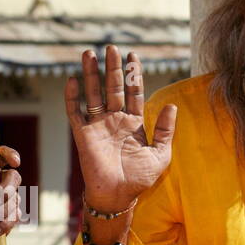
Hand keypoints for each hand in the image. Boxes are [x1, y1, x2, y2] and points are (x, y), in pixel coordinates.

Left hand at [0, 145, 23, 244]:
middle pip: (14, 177)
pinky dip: (4, 225)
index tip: (15, 161)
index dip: (10, 154)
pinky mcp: (11, 216)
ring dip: (0, 212)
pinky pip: (15, 217)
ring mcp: (7, 201)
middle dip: (5, 190)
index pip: (1, 157)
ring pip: (15, 199)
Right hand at [63, 45, 176, 210]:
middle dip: (112, 67)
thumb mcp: (160, 154)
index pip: (133, 92)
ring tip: (89, 54)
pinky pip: (75, 112)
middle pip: (113, 87)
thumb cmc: (139, 179)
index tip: (133, 56)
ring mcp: (98, 126)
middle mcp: (114, 120)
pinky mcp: (83, 134)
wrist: (117, 196)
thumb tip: (172, 105)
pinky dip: (72, 97)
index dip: (133, 74)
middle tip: (111, 47)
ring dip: (91, 74)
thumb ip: (165, 130)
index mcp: (133, 122)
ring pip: (93, 94)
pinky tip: (73, 80)